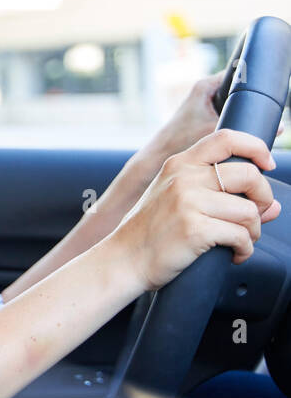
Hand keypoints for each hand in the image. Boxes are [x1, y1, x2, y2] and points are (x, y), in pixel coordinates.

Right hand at [109, 128, 280, 292]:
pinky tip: (232, 254)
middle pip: (249, 174)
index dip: (256, 147)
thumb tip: (273, 206)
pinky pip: (241, 236)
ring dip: (254, 231)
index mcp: (179, 165)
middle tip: (256, 215)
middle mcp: (184, 178)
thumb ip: (222, 196)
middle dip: (264, 198)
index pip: (226, 138)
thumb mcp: (177, 200)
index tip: (267, 164)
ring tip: (240, 240)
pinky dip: (244, 250)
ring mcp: (188, 203)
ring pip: (250, 211)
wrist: (124, 259)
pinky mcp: (195, 230)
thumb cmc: (150, 231)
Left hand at [144, 70, 284, 167]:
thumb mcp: (217, 130)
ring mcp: (208, 103)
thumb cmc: (181, 139)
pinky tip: (245, 134)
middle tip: (268, 115)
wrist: (160, 154)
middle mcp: (207, 90)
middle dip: (253, 102)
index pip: (240, 72)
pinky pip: (230, 115)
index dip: (256, 83)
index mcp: (207, 85)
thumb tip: (280, 127)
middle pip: (240, 90)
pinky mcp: (209, 116)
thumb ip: (246, 128)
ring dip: (246, 114)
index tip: (269, 96)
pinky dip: (238, 123)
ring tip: (258, 124)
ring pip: (236, 104)